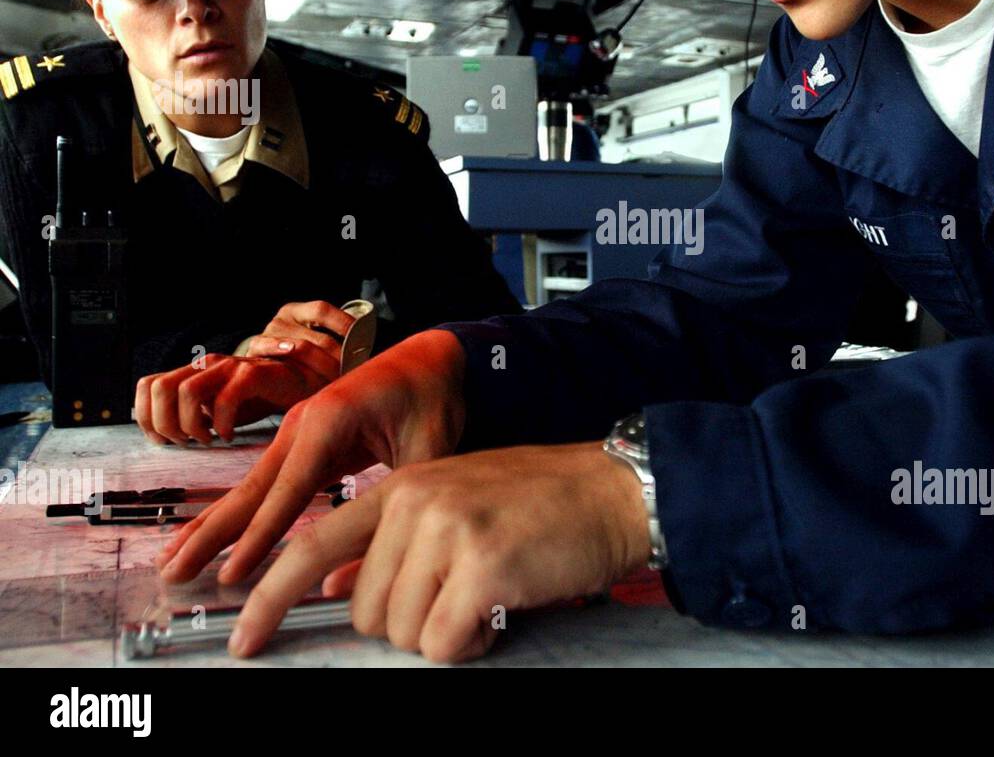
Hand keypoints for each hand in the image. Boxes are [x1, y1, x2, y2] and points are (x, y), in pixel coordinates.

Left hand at [135, 353, 330, 445]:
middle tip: (185, 441)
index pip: (147, 385)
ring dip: (192, 424)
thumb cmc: (255, 400)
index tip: (162, 440)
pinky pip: (225, 399)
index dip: (146, 417)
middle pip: (160, 388)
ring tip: (208, 438)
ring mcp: (229, 367)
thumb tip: (162, 433)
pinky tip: (230, 434)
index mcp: (192, 371)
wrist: (298, 385)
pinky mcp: (252, 374)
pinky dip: (223, 424)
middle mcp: (206, 365)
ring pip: (187, 392)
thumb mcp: (214, 407)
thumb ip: (189, 412)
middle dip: (165, 423)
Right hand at [157, 329, 467, 584]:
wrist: (433, 359)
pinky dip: (239, 513)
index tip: (231, 574)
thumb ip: (397, 506)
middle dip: (210, 533)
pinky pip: (268, 485)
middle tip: (170, 573)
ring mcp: (299, 432)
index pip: (288, 490)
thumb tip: (361, 569)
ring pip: (251, 488)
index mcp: (329, 421)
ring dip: (212, 525)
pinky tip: (216, 535)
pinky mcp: (306, 443)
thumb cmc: (434, 399)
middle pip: (251, 488)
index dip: (259, 537)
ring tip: (173, 562)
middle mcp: (303, 424)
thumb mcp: (428, 452)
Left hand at [226, 442, 651, 662]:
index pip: (312, 547)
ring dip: (445, 633)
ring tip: (487, 596)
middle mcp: (415, 504)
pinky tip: (499, 612)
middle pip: (364, 612)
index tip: (245, 640)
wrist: (610, 492)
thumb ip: (398, 540)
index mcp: (403, 488)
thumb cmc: (541, 503)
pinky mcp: (481, 567)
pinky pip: (445, 644)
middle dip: (409, 623)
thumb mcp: (457, 503)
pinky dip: (472, 645)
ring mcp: (447, 533)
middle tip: (459, 598)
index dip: (269, 599)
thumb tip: (342, 594)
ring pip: (403, 633)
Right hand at [241, 300, 357, 378]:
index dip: (343, 323)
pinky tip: (293, 353)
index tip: (362, 340)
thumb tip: (363, 348)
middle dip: (339, 357)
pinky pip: (270, 347)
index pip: (323, 310)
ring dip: (322, 366)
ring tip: (334, 379)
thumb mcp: (316, 344)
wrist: (265, 376)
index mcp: (301, 312)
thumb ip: (334, 341)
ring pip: (301, 347)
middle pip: (318, 337)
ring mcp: (269, 332)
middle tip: (352, 370)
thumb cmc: (299, 360)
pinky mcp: (256, 347)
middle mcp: (284, 318)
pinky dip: (282, 349)